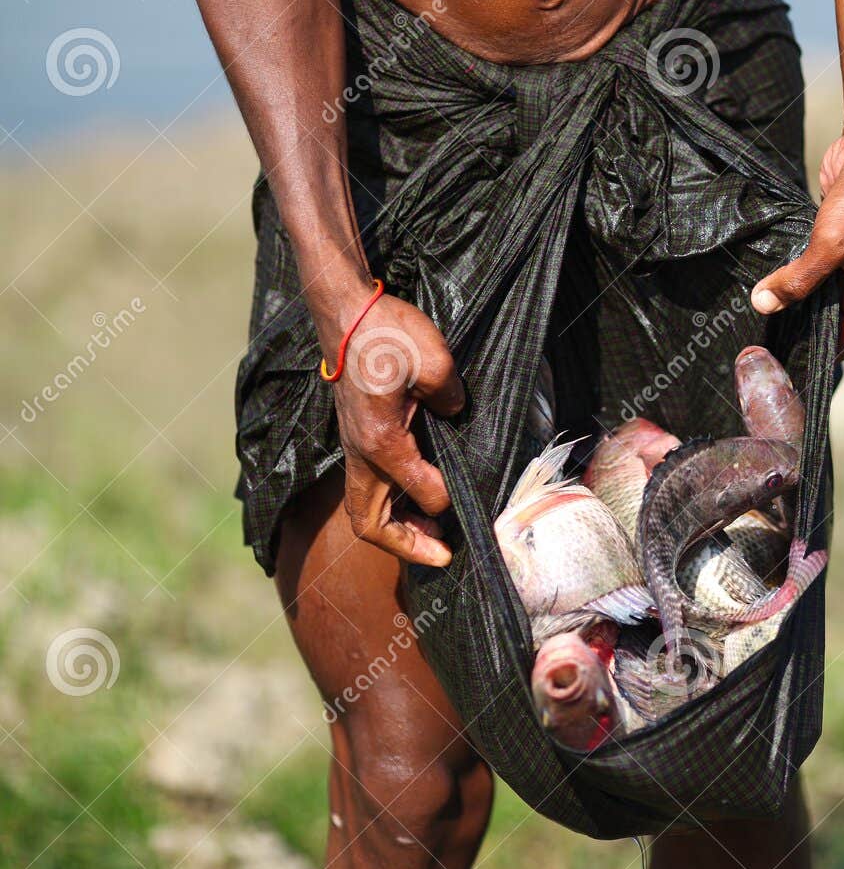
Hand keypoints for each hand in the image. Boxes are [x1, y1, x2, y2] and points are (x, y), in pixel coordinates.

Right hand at [326, 291, 463, 565]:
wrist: (346, 313)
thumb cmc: (385, 332)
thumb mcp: (434, 359)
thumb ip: (451, 397)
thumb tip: (456, 415)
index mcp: (381, 440)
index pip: (420, 490)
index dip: (448, 499)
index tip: (472, 495)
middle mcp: (361, 453)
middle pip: (370, 522)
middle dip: (405, 546)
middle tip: (442, 555)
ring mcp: (353, 447)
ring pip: (364, 509)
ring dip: (395, 530)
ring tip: (431, 536)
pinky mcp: (355, 437)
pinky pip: (366, 487)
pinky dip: (389, 505)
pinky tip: (417, 499)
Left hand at [750, 125, 843, 357]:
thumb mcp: (832, 244)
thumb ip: (799, 279)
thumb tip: (763, 305)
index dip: (815, 352)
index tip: (780, 360)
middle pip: (831, 318)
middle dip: (800, 326)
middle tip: (760, 337)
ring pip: (821, 291)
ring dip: (795, 297)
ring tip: (758, 311)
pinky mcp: (840, 238)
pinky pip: (815, 265)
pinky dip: (795, 272)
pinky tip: (768, 278)